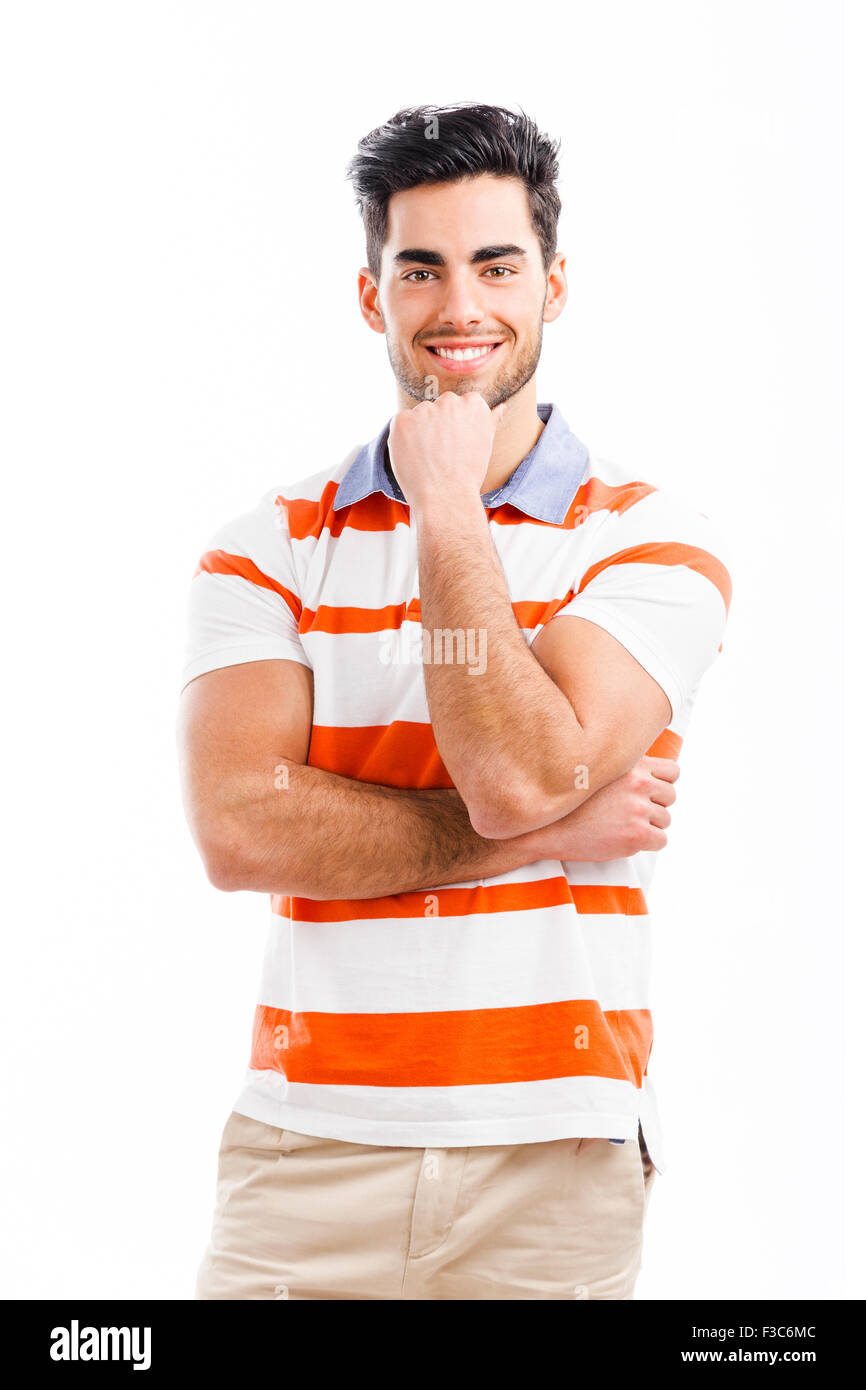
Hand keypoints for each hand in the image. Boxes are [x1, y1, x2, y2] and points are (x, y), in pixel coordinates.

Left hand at [387, 391, 506, 511]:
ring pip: (418, 416)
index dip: (454, 427)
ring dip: (418, 432)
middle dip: (436, 426)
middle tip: (441, 454)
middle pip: (437, 407)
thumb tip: (501, 407)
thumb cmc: (467, 475)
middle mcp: (450, 401)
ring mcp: (424, 409)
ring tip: (427, 459)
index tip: (455, 445)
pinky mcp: (402, 420)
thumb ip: (490, 421)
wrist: (446, 498)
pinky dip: (402, 440)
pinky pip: (400, 425)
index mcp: (473, 403)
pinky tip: (414, 457)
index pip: (458, 405)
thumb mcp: (485, 445)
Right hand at [526, 756, 679, 862]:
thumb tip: (648, 773)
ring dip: (649, 825)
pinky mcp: (638, 834)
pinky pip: (661, 840)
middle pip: (670, 796)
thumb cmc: (571, 802)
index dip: (662, 784)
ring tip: (622, 827)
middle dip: (655, 806)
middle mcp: (638, 783)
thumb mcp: (597, 772)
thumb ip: (624, 768)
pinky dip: (647, 844)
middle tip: (631, 814)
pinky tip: (625, 840)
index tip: (648, 793)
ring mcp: (638, 809)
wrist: (547, 828)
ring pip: (665, 819)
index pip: (673, 771)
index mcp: (631, 765)